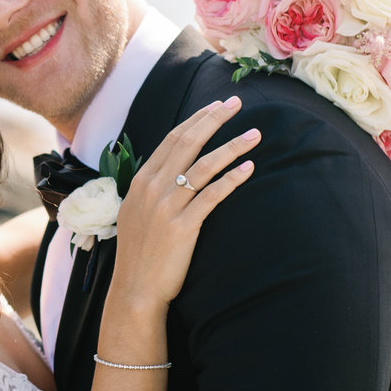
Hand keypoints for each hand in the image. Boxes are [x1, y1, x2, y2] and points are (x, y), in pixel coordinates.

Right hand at [113, 97, 258, 307]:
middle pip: (188, 142)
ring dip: (232, 146)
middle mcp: (153, 188)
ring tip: (254, 135)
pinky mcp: (183, 226)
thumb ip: (153, 188)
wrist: (135, 288)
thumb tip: (173, 169)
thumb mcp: (137, 212)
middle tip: (237, 102)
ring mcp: (167, 206)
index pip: (173, 138)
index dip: (197, 119)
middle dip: (215, 119)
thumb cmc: (140, 252)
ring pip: (204, 165)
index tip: (217, 105)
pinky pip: (212, 195)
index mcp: (141, 181)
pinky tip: (249, 169)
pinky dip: (232, 179)